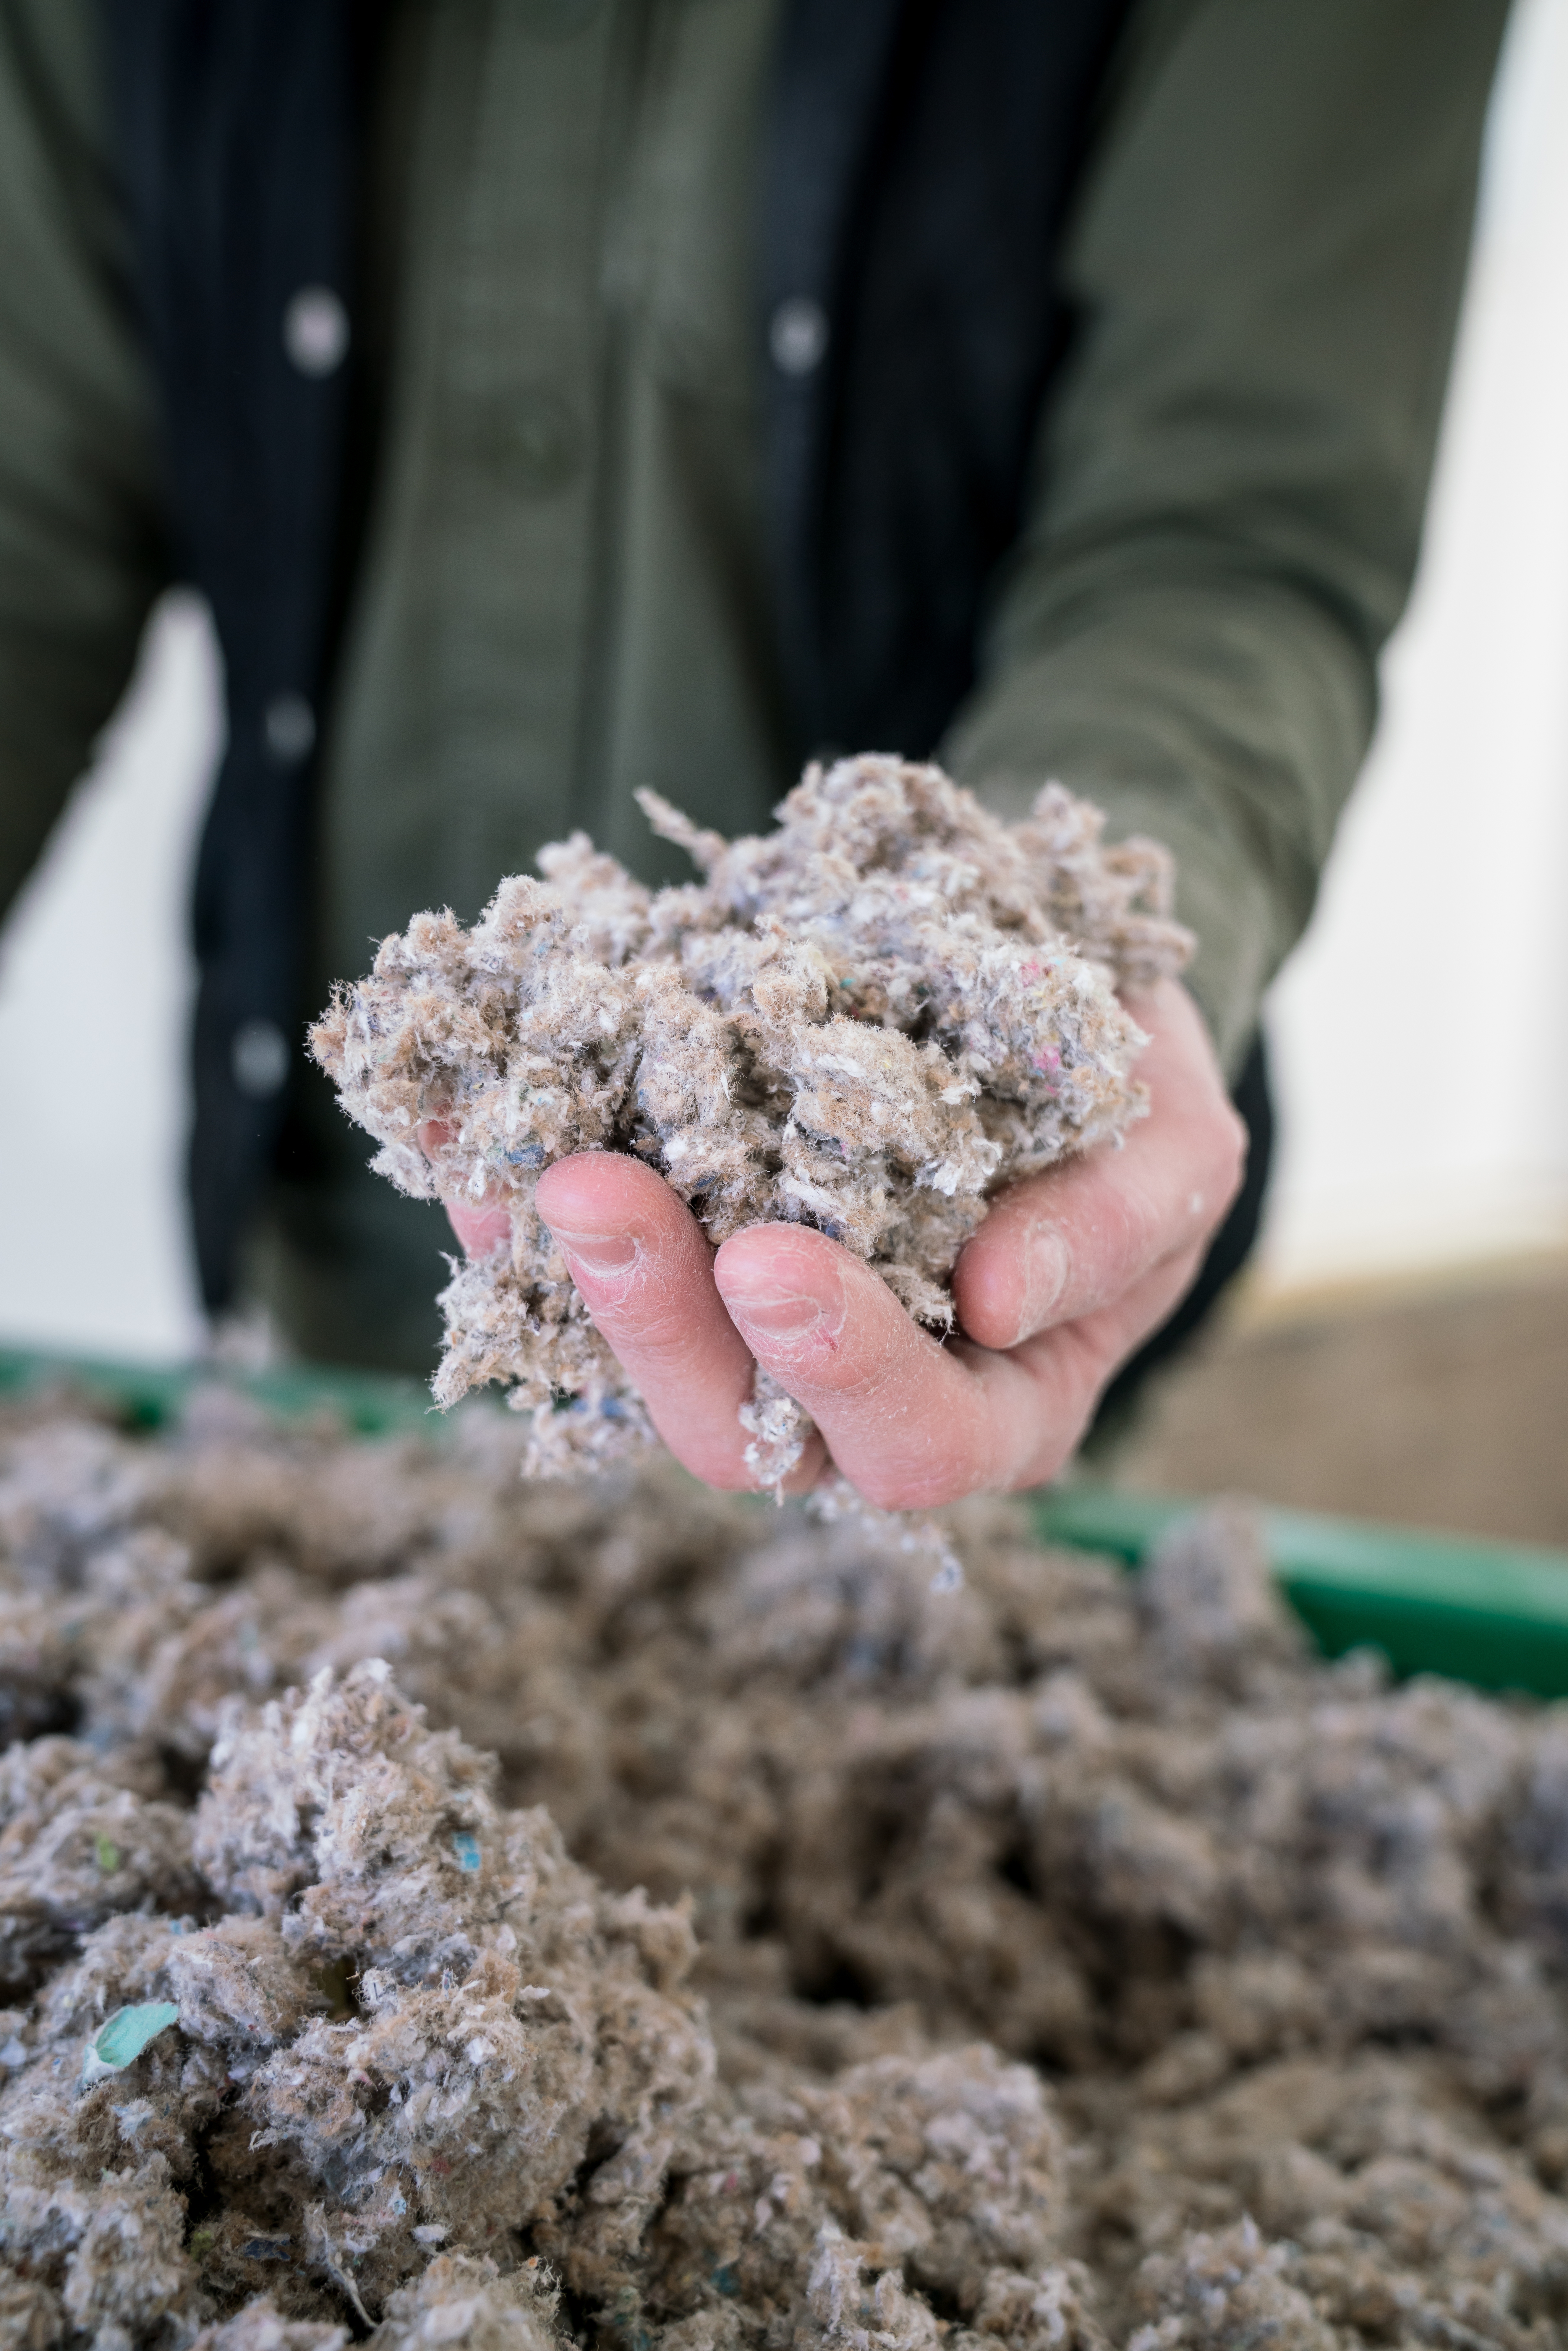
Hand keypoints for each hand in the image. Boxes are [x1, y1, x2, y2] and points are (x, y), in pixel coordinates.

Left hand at [442, 979, 1245, 1503]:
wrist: (1048, 1003)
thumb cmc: (1131, 1103)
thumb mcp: (1174, 1150)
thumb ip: (1111, 1227)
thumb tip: (997, 1298)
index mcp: (995, 1405)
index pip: (915, 1445)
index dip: (841, 1371)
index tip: (770, 1261)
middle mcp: (853, 1399)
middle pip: (737, 1424)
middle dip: (657, 1319)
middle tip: (593, 1194)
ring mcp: (749, 1337)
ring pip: (630, 1351)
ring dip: (555, 1258)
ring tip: (505, 1149)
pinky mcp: (674, 1258)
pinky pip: (571, 1257)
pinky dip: (508, 1185)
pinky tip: (457, 1110)